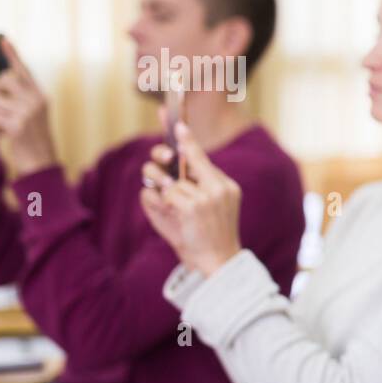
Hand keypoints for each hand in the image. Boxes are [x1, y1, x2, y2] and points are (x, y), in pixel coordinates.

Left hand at [0, 37, 58, 176]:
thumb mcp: (31, 116)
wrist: (42, 164)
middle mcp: (36, 101)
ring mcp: (28, 113)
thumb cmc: (33, 140)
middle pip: (4, 80)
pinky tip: (3, 133)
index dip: (12, 55)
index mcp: (40, 96)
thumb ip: (18, 100)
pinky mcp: (18, 126)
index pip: (23, 71)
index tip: (3, 40)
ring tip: (2, 124)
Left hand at [139, 122, 242, 275]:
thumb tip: (163, 177)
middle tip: (158, 163)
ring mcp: (205, 196)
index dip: (185, 136)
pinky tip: (170, 217)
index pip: (199, 154)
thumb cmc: (209, 237)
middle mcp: (217, 187)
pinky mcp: (191, 206)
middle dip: (161, 159)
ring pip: (167, 181)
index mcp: (224, 185)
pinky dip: (158, 205)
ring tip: (168, 203)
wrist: (219, 263)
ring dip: (160, 190)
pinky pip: (162, 195)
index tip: (173, 119)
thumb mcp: (207, 209)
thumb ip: (192, 188)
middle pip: (180, 159)